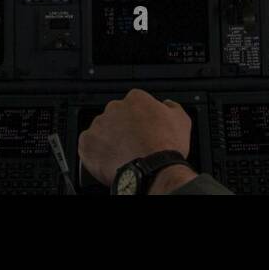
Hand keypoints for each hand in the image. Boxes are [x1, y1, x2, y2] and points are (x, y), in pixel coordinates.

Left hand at [78, 89, 194, 190]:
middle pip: (116, 115)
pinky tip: (108, 160)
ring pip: (101, 130)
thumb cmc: (165, 148)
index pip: (133, 103)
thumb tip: (167, 104)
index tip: (141, 129)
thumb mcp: (181, 120)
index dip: (138, 118)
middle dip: (122, 128)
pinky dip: (94, 152)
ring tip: (121, 155)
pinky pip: (87, 145)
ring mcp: (99, 125)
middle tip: (132, 144)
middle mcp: (115, 108)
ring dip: (108, 139)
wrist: (152, 170)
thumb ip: (172, 107)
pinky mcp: (87, 143)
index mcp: (136, 99)